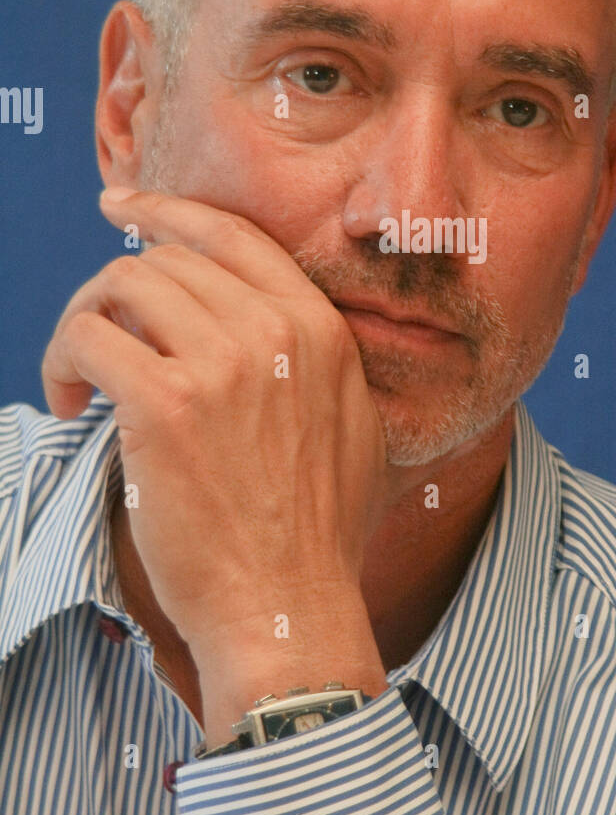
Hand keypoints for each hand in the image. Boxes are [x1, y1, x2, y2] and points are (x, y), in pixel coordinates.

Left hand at [42, 188, 388, 736]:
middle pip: (167, 259)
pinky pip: (89, 340)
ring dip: (85, 322)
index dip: (170, 211)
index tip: (125, 206)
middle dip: (116, 292)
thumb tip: (273, 333)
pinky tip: (71, 404)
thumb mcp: (353, 430)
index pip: (234, 235)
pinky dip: (63, 362)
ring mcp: (222, 364)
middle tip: (98, 342)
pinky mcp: (165, 404)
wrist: (290, 609)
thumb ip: (319, 367)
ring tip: (80, 379)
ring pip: (123, 285)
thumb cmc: (316, 538)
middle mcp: (276, 332)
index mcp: (321, 330)